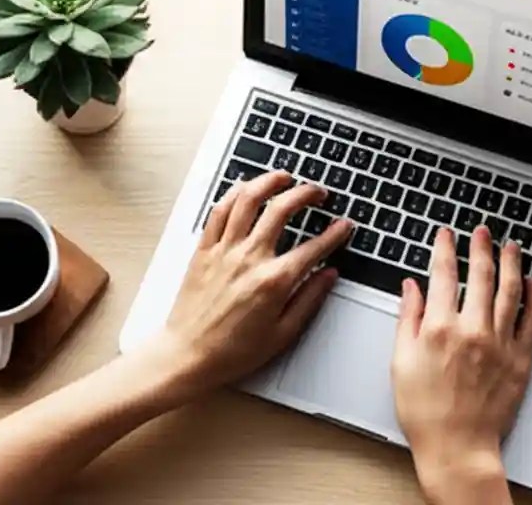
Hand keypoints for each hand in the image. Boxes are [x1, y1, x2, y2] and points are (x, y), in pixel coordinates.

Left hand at [153, 171, 352, 403]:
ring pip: (247, 199)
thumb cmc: (232, 351)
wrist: (187, 356)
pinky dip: (234, 193)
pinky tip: (245, 189)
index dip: (335, 233)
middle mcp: (249, 259)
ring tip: (284, 176)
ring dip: (269, 181)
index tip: (343, 226)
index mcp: (273, 282)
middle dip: (306, 193)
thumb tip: (329, 275)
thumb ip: (310, 299)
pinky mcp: (203, 251)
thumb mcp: (284, 334)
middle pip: (282, 209)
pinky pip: (218, 211)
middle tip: (318, 193)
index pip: (314, 247)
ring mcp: (224, 251)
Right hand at [391, 225, 531, 503]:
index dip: (445, 249)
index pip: (444, 274)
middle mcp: (473, 330)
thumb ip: (408, 318)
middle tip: (482, 231)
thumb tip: (411, 287)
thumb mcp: (401, 361)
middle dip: (480, 247)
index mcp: (440, 328)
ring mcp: (500, 344)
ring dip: (511, 264)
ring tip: (511, 246)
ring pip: (510, 291)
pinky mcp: (520, 360)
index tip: (446, 234)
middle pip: (480, 276)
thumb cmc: (425, 411)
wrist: (457, 447)